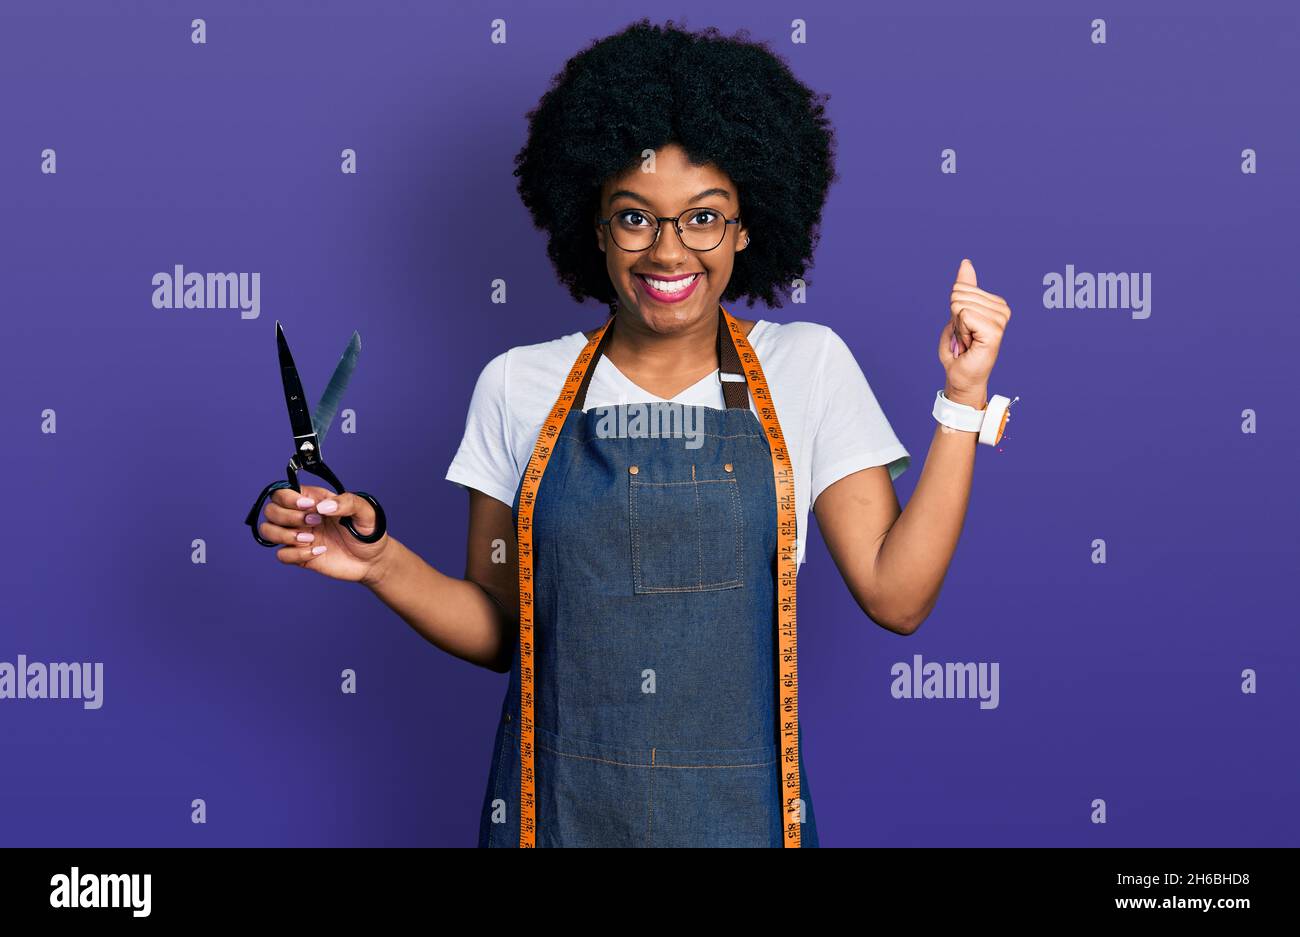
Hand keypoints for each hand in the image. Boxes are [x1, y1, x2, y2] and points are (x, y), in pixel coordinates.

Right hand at [258, 484, 390, 583]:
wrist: (373, 559)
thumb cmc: (368, 530)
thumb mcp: (365, 511)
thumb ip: (347, 502)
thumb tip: (322, 507)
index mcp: (312, 500)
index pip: (282, 492)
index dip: (289, 498)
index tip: (310, 506)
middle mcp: (300, 516)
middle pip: (270, 510)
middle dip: (288, 517)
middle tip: (316, 522)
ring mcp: (298, 536)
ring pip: (267, 531)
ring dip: (284, 535)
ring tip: (310, 539)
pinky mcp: (300, 556)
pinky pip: (282, 555)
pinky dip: (296, 554)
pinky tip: (318, 552)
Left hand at [938, 258, 1011, 405]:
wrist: (961, 376)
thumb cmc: (960, 349)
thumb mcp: (958, 312)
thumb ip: (965, 288)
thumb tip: (966, 262)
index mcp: (996, 303)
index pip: (960, 288)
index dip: (954, 311)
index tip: (964, 328)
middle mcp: (1002, 310)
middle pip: (959, 295)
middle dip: (954, 319)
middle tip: (964, 336)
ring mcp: (1000, 321)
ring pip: (960, 305)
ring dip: (957, 328)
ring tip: (967, 341)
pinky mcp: (995, 331)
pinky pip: (964, 315)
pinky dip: (960, 332)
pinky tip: (969, 344)